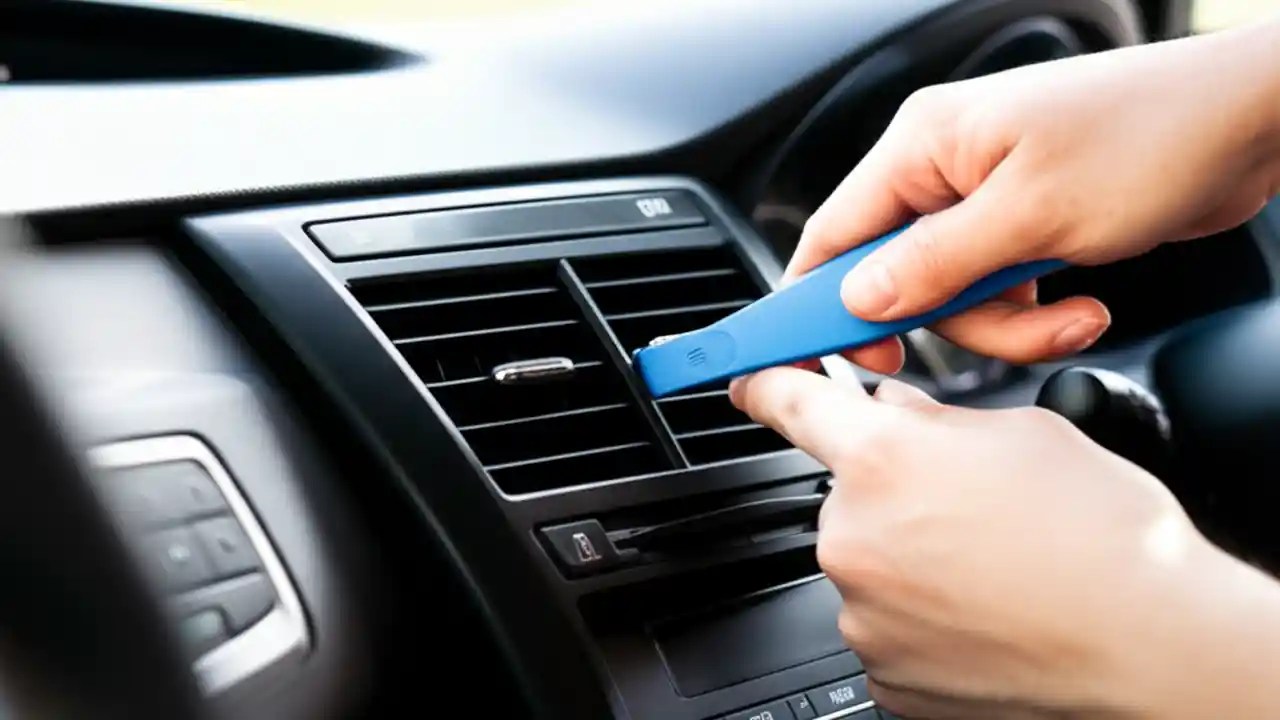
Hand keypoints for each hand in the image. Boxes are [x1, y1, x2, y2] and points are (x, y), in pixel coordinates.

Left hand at [730, 370, 1279, 718]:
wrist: (1153, 643)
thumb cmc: (1103, 534)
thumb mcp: (1019, 432)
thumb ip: (933, 419)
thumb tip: (891, 411)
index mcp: (881, 459)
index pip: (788, 402)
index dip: (765, 382)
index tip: (748, 381)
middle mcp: (852, 535)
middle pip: (842, 494)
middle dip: (889, 492)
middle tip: (964, 506)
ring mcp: (861, 611)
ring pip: (865, 562)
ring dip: (906, 556)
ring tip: (987, 563)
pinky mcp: (881, 670)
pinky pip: (882, 623)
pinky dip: (918, 615)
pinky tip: (979, 609)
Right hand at [792, 20, 1279, 374]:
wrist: (1252, 121)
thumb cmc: (1152, 135)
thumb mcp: (1031, 216)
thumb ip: (934, 265)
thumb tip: (861, 301)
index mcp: (924, 145)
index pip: (832, 233)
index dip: (813, 303)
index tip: (801, 358)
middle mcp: (945, 169)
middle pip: (896, 280)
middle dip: (951, 322)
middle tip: (993, 332)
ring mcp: (987, 197)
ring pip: (953, 298)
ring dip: (1009, 325)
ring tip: (1070, 314)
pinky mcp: (1024, 222)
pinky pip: (999, 292)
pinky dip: (1036, 313)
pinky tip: (1081, 303)